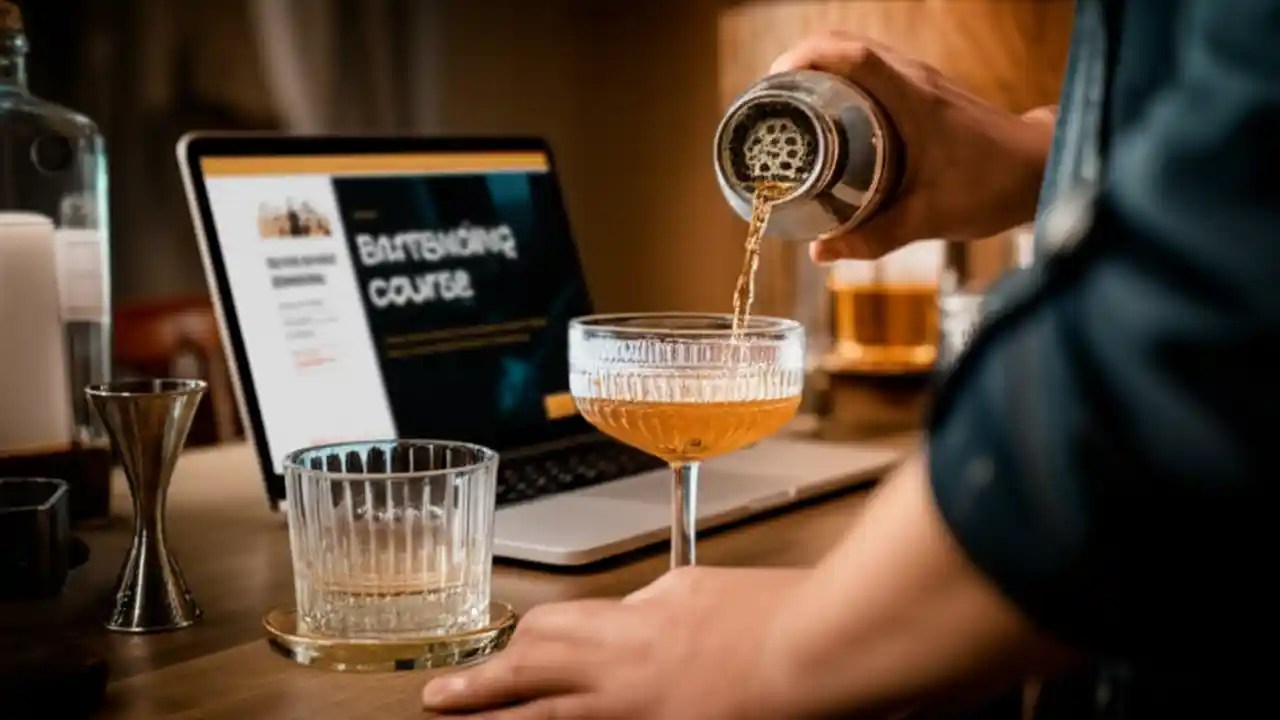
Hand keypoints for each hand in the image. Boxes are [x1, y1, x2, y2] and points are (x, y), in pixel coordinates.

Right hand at [421, 567, 808, 718]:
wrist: (828, 644)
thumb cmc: (792, 707)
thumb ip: (646, 715)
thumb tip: (619, 705)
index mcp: (634, 707)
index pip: (540, 714)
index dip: (491, 716)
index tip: (456, 715)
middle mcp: (629, 661)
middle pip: (534, 660)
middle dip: (484, 677)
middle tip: (448, 687)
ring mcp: (650, 616)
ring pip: (567, 620)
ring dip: (527, 638)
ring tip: (505, 650)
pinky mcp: (681, 585)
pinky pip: (630, 603)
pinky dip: (610, 620)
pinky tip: (619, 630)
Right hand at [769, 32, 1054, 260]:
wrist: (1043, 170)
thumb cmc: (994, 187)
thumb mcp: (930, 219)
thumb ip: (874, 237)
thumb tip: (820, 253)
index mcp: (914, 99)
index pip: (853, 56)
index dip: (807, 58)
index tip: (773, 81)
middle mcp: (916, 79)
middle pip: (848, 45)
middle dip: (803, 60)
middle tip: (772, 98)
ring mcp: (924, 81)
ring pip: (862, 54)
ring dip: (824, 66)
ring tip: (792, 103)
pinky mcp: (929, 92)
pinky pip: (877, 70)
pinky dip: (847, 78)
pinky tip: (832, 113)